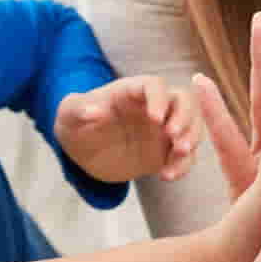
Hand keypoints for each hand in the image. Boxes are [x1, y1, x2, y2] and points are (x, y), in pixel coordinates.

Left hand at [54, 75, 197, 184]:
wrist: (83, 150)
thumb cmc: (76, 122)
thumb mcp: (69, 114)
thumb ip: (79, 110)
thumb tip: (93, 111)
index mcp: (132, 91)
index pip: (154, 85)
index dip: (159, 99)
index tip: (155, 119)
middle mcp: (153, 106)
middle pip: (183, 100)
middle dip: (185, 117)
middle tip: (174, 138)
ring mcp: (163, 129)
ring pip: (191, 125)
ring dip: (191, 138)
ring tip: (179, 154)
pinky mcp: (165, 151)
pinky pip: (185, 156)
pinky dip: (183, 165)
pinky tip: (167, 176)